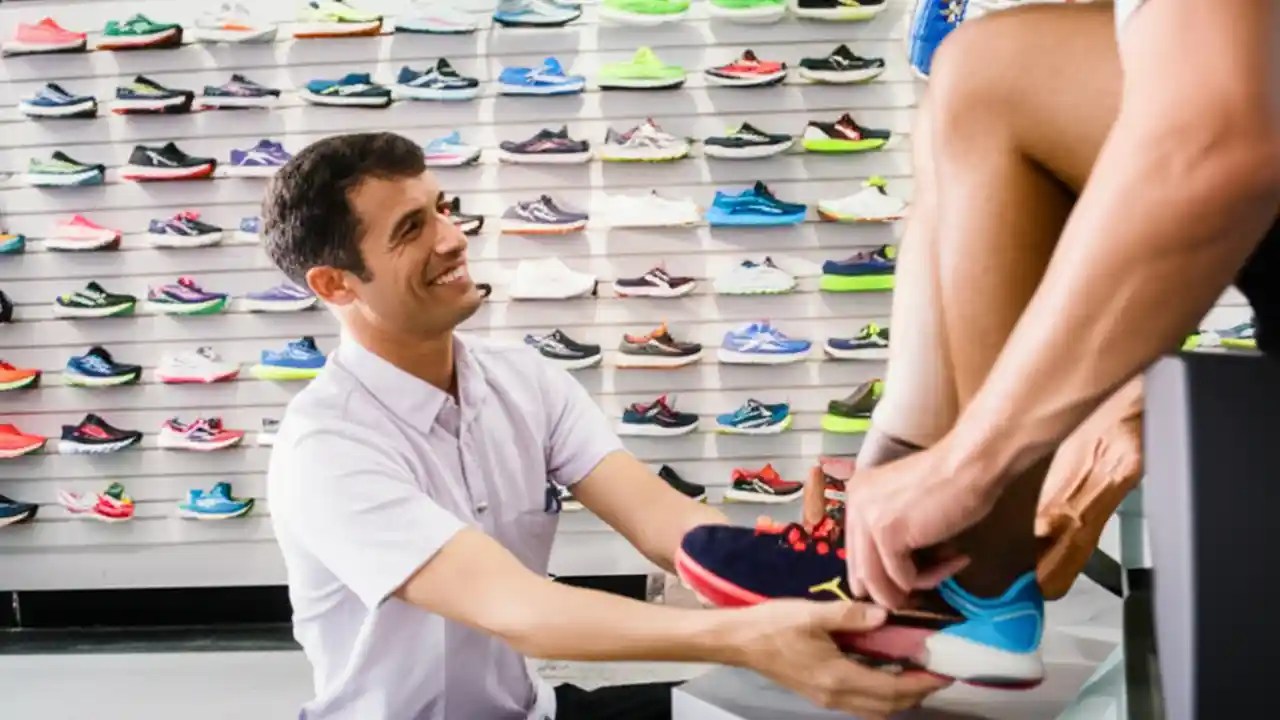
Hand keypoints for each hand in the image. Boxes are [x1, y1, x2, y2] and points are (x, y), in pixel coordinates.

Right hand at [728, 600, 950, 717]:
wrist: (738, 641)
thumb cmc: (773, 625)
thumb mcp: (812, 613)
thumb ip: (850, 616)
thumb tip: (884, 614)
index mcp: (838, 677)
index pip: (892, 690)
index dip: (921, 684)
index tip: (944, 672)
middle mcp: (836, 696)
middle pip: (888, 708)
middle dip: (917, 694)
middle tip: (937, 673)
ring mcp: (827, 698)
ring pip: (875, 710)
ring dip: (900, 698)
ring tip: (916, 675)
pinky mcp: (820, 693)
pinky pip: (861, 704)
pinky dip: (881, 695)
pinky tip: (885, 674)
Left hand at [845, 444, 999, 608]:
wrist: (969, 464)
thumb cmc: (952, 481)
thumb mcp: (908, 507)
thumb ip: (894, 533)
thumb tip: (895, 578)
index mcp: (857, 495)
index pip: (856, 552)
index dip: (878, 576)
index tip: (903, 588)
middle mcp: (855, 505)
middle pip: (862, 571)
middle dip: (890, 591)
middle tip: (918, 597)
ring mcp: (868, 520)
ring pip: (879, 581)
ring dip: (914, 587)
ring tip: (946, 572)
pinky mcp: (887, 535)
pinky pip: (904, 578)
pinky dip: (932, 577)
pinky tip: (958, 559)